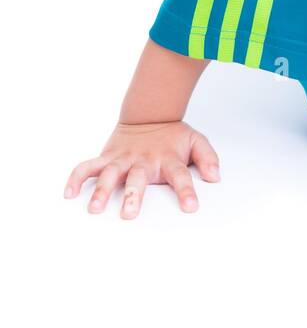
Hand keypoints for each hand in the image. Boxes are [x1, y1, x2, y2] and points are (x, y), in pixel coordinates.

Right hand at [63, 120, 220, 217]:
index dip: (186, 191)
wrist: (149, 114)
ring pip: (110, 173)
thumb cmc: (172, 135)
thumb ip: (207, 158)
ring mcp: (124, 158)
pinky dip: (77, 178)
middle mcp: (144, 160)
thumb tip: (215, 177)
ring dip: (101, 190)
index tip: (190, 207)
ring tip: (94, 208)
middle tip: (129, 214)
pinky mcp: (107, 157)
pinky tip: (69, 193)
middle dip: (134, 195)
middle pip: (138, 177)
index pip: (180, 175)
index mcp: (168, 159)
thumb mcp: (195, 141)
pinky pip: (88, 166)